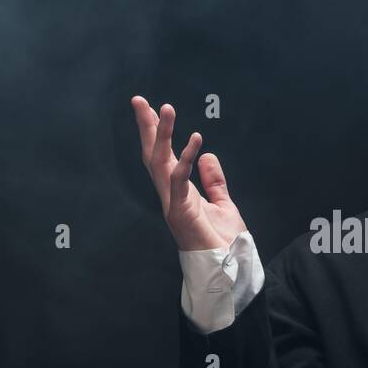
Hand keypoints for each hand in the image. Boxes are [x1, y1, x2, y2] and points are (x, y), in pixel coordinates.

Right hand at [132, 96, 247, 250]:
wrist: (228, 267)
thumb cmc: (223, 242)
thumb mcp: (223, 204)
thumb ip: (214, 181)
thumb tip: (206, 154)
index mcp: (179, 191)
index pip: (164, 156)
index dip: (156, 132)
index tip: (149, 108)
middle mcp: (171, 194)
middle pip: (153, 155)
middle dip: (146, 127)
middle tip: (139, 100)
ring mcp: (173, 203)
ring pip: (161, 163)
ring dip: (162, 135)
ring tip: (165, 109)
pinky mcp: (181, 212)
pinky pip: (182, 180)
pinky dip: (187, 159)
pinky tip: (195, 139)